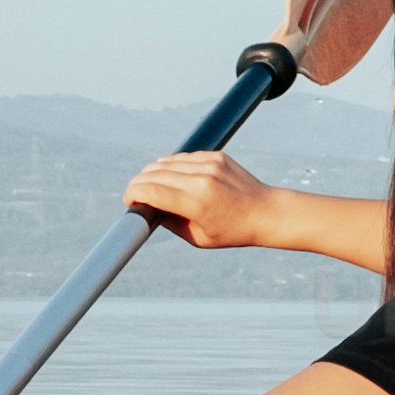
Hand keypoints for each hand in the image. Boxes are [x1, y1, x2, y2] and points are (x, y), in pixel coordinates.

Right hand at [125, 149, 276, 249]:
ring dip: (153, 172)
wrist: (266, 212)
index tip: (129, 199)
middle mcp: (202, 179)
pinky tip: (172, 177)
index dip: (133, 193)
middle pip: (155, 173)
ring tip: (151, 184)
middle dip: (139, 182)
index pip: (152, 190)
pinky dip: (173, 166)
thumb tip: (148, 207)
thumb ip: (170, 221)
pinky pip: (184, 157)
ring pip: (167, 161)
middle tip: (135, 193)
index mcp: (196, 203)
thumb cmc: (232, 231)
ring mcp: (210, 164)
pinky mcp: (216, 156)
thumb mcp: (197, 238)